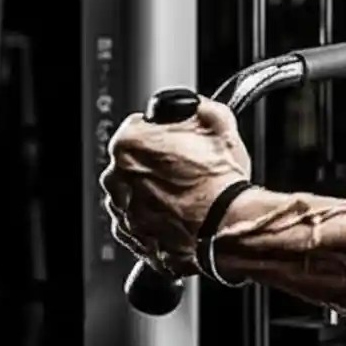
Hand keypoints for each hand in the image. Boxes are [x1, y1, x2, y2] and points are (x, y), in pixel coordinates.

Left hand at [99, 98, 250, 276]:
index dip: (165, 131)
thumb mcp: (222, 126)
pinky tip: (182, 217)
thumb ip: (202, 108)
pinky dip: (156, 221)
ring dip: (154, 194)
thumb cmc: (221, 182)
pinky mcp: (134, 239)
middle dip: (157, 164)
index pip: (139, 126)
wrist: (229, 226)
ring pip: (134, 195)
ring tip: (189, 196)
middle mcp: (116, 179)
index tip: (181, 140)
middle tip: (189, 170)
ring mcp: (122, 212)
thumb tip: (198, 106)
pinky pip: (140, 224)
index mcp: (128, 144)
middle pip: (133, 162)